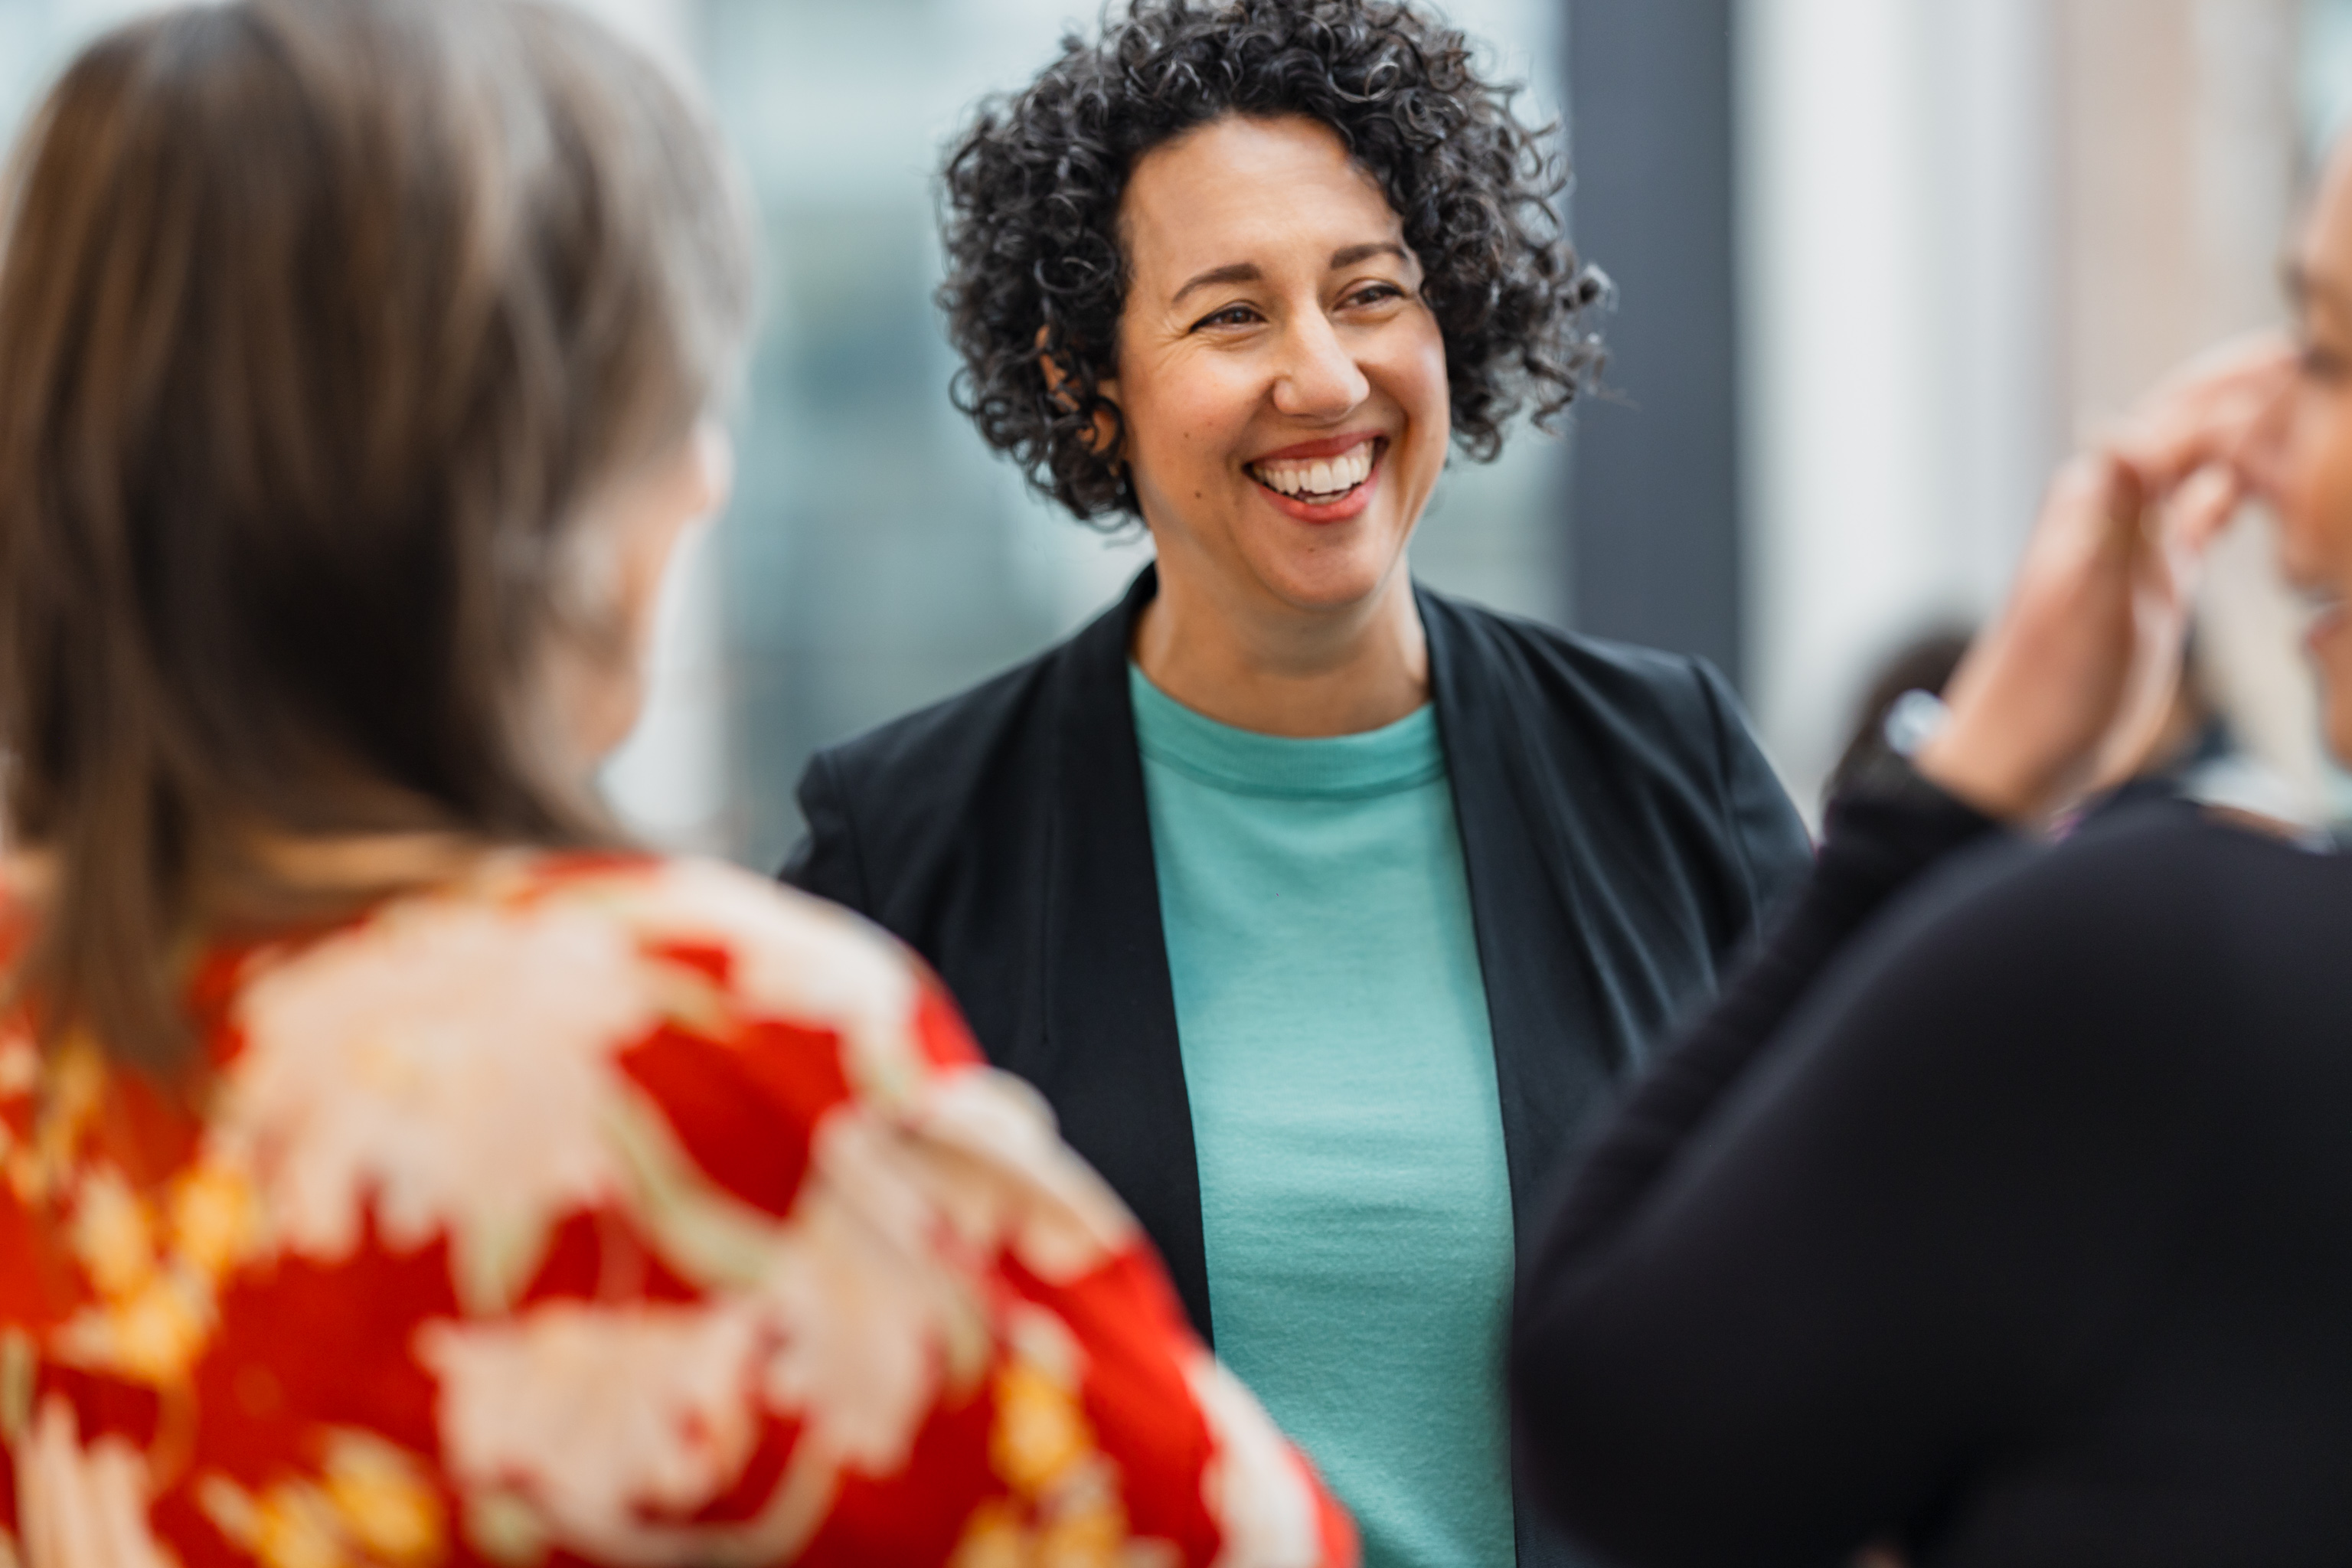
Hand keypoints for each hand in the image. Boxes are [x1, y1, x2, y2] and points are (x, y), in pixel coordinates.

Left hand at [1915, 337, 2294, 821]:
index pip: (2182, 417)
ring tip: (2321, 417)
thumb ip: (2118, 512)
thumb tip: (2125, 426)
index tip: (2314, 357)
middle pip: (2197, 427)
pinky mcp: (2158, 582)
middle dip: (2256, 393)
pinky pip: (2209, 517)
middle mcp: (2116, 507)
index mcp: (2096, 497)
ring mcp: (2139, 543)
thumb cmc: (2048, 683)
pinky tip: (2285, 486)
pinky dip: (2247, 494)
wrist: (2022, 753)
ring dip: (2258, 438)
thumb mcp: (2093, 594)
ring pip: (2209, 467)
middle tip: (2328, 364)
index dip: (2246, 385)